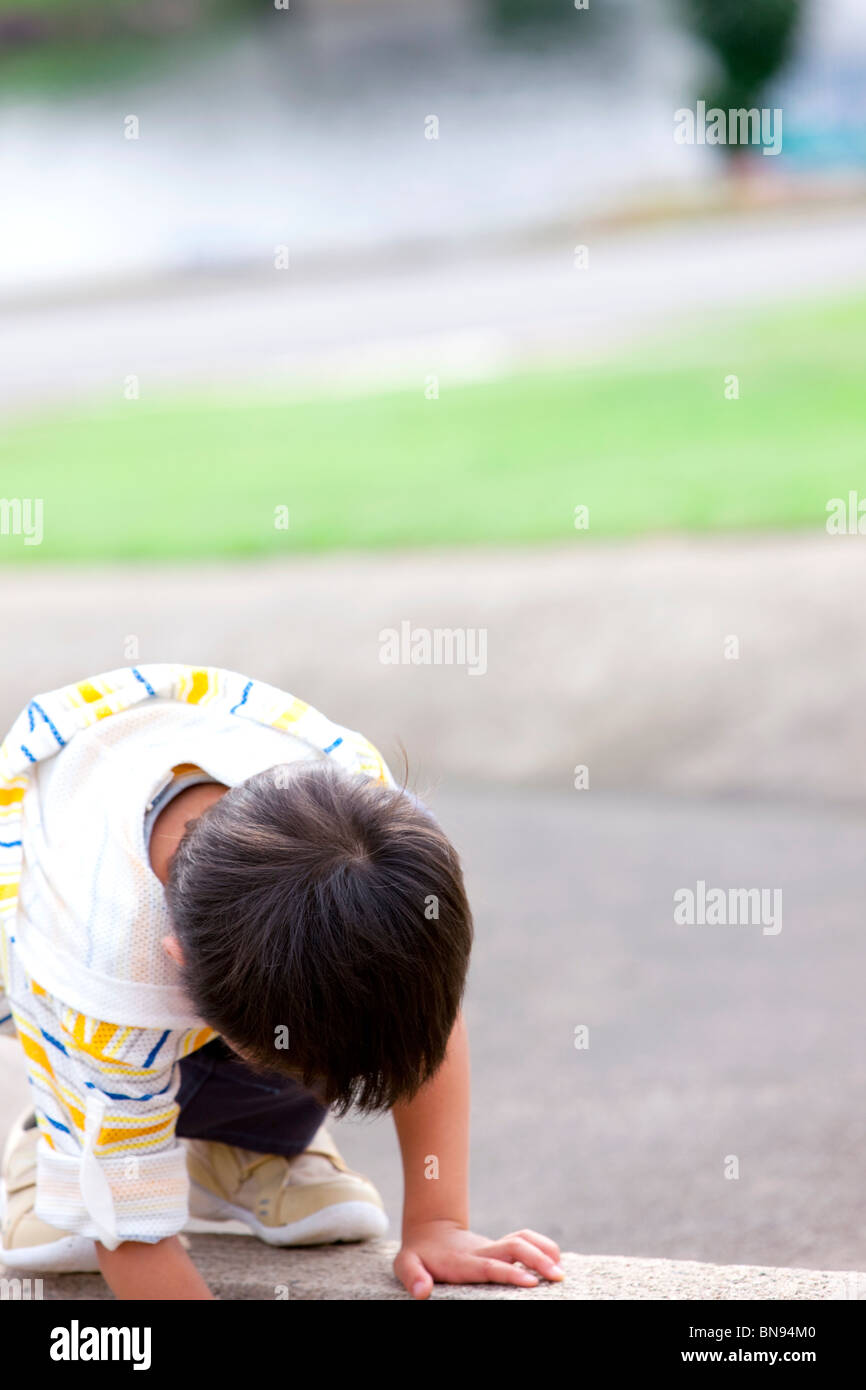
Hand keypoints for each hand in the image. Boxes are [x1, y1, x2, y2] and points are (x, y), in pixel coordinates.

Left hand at [394, 1219, 563, 1299]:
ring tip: (562, 1271)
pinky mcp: (501, 1247)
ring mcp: (494, 1246)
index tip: (531, 1282)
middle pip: (515, 1247)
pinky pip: (526, 1240)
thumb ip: (413, 1277)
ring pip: (524, 1239)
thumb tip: (422, 1293)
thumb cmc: (418, 1254)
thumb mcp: (406, 1264)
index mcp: (464, 1260)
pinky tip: (556, 1261)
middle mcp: (483, 1251)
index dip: (511, 1272)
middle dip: (538, 1260)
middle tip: (558, 1277)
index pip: (491, 1266)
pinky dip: (543, 1246)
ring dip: (544, 1250)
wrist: (429, 1230)